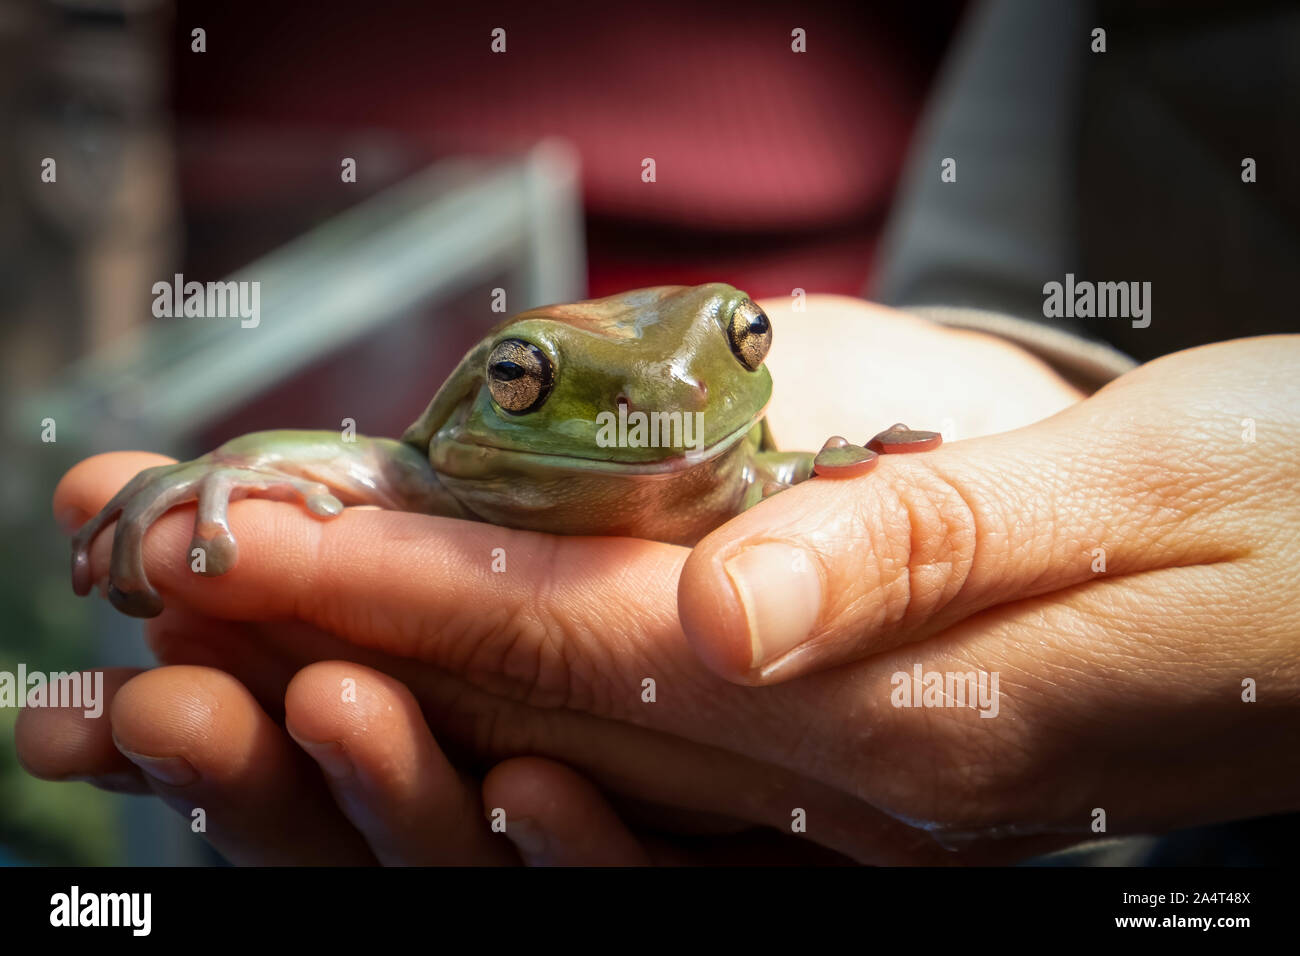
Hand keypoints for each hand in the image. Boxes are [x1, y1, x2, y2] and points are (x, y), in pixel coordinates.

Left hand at [39, 298, 1122, 862]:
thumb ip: (915, 548)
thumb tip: (724, 606)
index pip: (599, 639)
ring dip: (388, 679)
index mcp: (921, 707)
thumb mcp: (1137, 503)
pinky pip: (655, 752)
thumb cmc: (1294, 514)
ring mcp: (861, 788)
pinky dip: (516, 709)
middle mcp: (866, 776)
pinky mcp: (872, 761)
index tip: (236, 541)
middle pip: (549, 709)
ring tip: (223, 638)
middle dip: (339, 642)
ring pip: (574, 738)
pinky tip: (416, 683)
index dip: (405, 584)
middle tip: (156, 590)